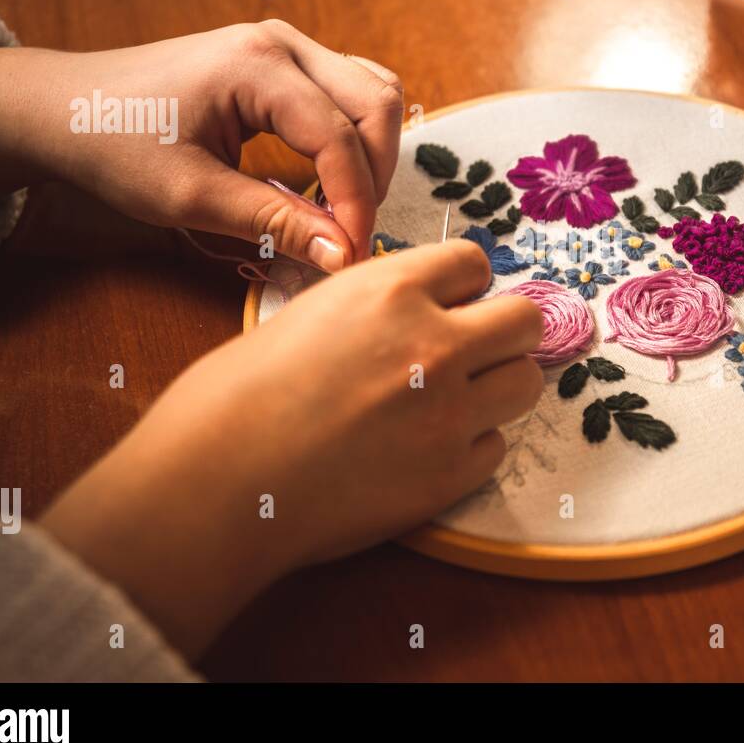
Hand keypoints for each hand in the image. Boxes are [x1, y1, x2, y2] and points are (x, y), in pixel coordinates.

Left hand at [0, 20, 402, 268]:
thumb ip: (273, 223)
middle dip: (375, 176)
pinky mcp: (283, 60)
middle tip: (350, 232)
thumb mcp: (191, 196)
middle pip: (375, 105)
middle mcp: (282, 44)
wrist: (64, 107)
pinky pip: (348, 90)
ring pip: (372, 92)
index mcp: (258, 66)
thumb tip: (340, 254)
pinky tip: (331, 176)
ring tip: (344, 205)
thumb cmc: (114, 144)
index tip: (349, 254)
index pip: (339, 138)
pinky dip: (355, 135)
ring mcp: (285, 45)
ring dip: (372, 153)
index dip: (355, 203)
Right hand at [40, 241, 544, 657]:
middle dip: (503, 333)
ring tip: (453, 401)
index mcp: (392, 291)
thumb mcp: (310, 313)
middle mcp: (434, 344)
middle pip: (524, 320)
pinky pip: (497, 446)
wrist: (218, 480)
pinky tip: (427, 450)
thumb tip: (419, 307)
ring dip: (497, 387)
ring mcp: (450, 413)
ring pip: (526, 382)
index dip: (465, 285)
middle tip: (473, 351)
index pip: (475, 262)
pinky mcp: (451, 475)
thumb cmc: (237, 395)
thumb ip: (378, 306)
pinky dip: (472, 447)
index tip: (454, 303)